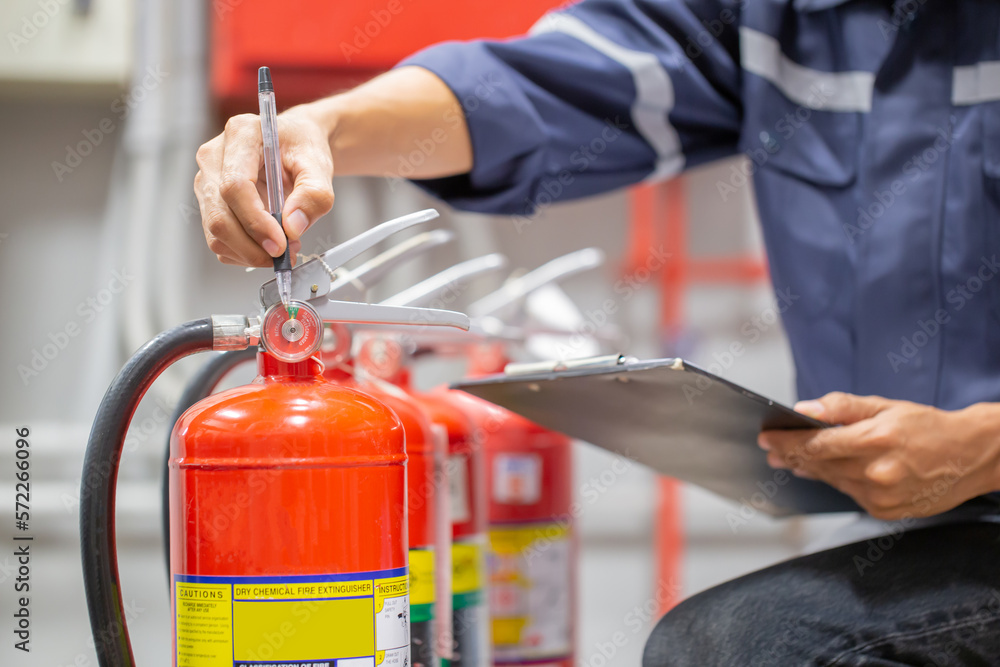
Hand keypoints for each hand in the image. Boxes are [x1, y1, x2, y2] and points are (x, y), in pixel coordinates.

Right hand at [194, 105, 334, 266]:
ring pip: (216, 233)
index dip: (256, 222)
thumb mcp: (319, 165)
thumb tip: (292, 227)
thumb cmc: (303, 147)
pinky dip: (244, 252)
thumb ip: (313, 194)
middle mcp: (214, 157)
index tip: (280, 244)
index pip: (235, 186)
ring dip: (250, 252)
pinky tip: (268, 243)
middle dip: (253, 246)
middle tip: (285, 253)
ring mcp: (207, 181)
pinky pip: (219, 240)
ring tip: (283, 246)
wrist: (295, 145)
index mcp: (240, 135)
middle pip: (219, 215)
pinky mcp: (209, 203)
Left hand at [758, 392, 999, 518]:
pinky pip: (849, 494)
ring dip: (810, 470)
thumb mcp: (884, 406)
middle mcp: (877, 472)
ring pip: (832, 481)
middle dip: (792, 456)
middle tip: (772, 449)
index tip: (768, 437)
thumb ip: (841, 407)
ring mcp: (881, 497)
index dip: (787, 441)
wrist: (970, 455)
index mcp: (875, 440)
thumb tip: (804, 410)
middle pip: (819, 465)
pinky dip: (837, 482)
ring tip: (792, 459)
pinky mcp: (885, 512)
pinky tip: (825, 472)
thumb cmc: (927, 427)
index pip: (816, 444)